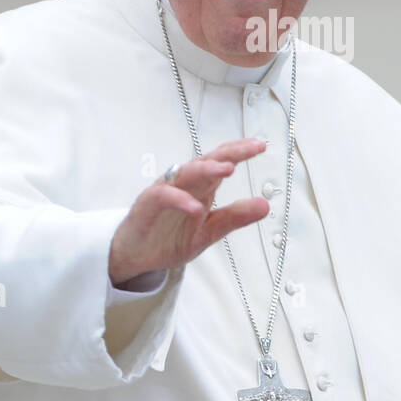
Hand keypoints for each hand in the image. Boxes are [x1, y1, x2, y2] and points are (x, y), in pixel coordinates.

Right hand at [108, 138, 269, 285]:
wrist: (135, 255)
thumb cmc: (168, 237)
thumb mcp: (209, 231)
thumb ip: (234, 217)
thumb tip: (265, 205)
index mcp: (201, 186)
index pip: (222, 161)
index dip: (240, 152)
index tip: (261, 145)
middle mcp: (184, 183)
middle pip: (207, 161)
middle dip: (230, 153)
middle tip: (251, 148)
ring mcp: (165, 191)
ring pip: (186, 173)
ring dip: (207, 169)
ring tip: (228, 169)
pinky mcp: (147, 205)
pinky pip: (163, 196)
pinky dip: (180, 200)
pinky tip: (196, 207)